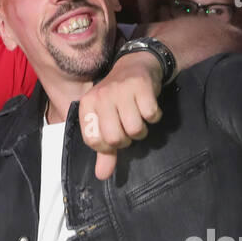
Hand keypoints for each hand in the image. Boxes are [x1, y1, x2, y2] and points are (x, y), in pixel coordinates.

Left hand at [79, 51, 163, 179]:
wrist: (136, 64)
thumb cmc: (118, 98)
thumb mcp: (107, 121)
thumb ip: (104, 151)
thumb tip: (102, 176)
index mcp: (87, 105)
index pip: (93, 141)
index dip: (108, 146)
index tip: (115, 138)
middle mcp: (101, 96)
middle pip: (115, 138)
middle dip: (127, 139)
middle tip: (128, 127)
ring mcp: (120, 90)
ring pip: (134, 129)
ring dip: (142, 129)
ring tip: (139, 117)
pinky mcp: (141, 85)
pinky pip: (151, 115)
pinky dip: (154, 116)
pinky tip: (149, 106)